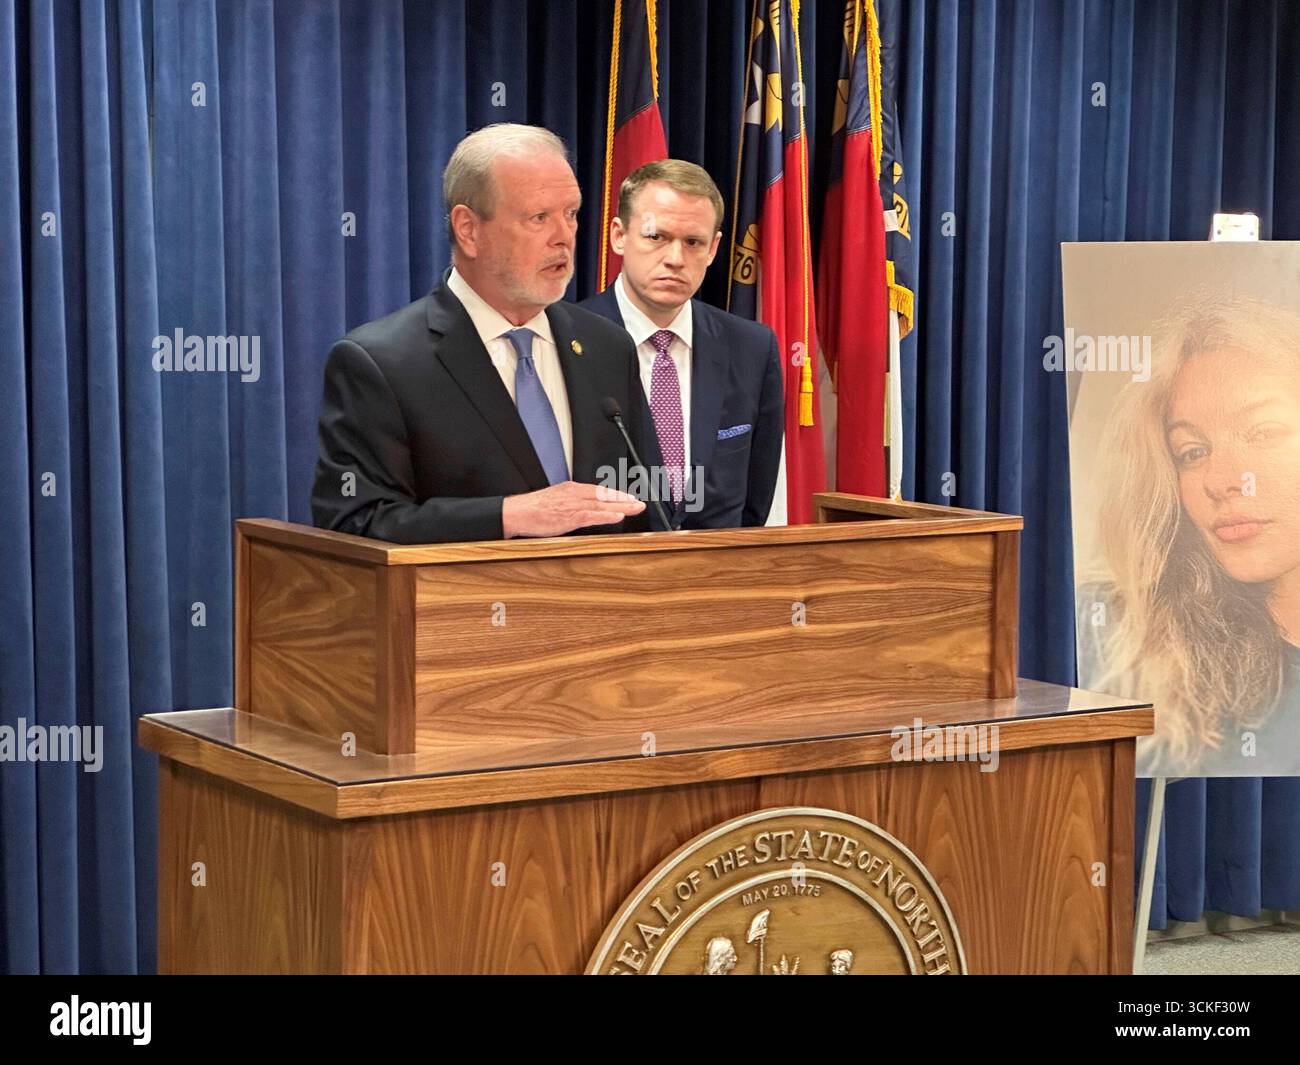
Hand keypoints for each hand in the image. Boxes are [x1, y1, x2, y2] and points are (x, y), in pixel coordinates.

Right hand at [501, 481, 644, 537]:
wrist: (517, 512)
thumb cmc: (533, 509)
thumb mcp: (555, 500)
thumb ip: (571, 503)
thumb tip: (583, 510)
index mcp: (571, 489)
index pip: (599, 491)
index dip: (616, 495)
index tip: (628, 498)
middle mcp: (575, 494)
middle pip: (605, 496)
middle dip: (624, 499)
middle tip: (640, 503)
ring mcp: (573, 505)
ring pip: (603, 505)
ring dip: (622, 506)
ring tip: (636, 508)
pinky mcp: (569, 517)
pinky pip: (592, 516)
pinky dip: (607, 515)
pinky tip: (618, 516)